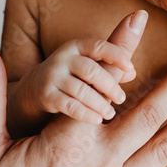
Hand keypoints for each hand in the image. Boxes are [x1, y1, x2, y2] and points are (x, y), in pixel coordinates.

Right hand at [17, 36, 137, 124]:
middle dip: (110, 85)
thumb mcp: (90, 64)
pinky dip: (85, 113)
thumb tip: (131, 72)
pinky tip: (97, 120)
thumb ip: (111, 66)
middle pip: (91, 70)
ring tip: (111, 113)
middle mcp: (63, 58)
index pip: (98, 46)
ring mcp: (53, 76)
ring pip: (81, 90)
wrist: (35, 87)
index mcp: (78, 47)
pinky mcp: (46, 95)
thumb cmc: (73, 74)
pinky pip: (69, 105)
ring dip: (99, 103)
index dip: (116, 55)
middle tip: (121, 98)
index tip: (130, 67)